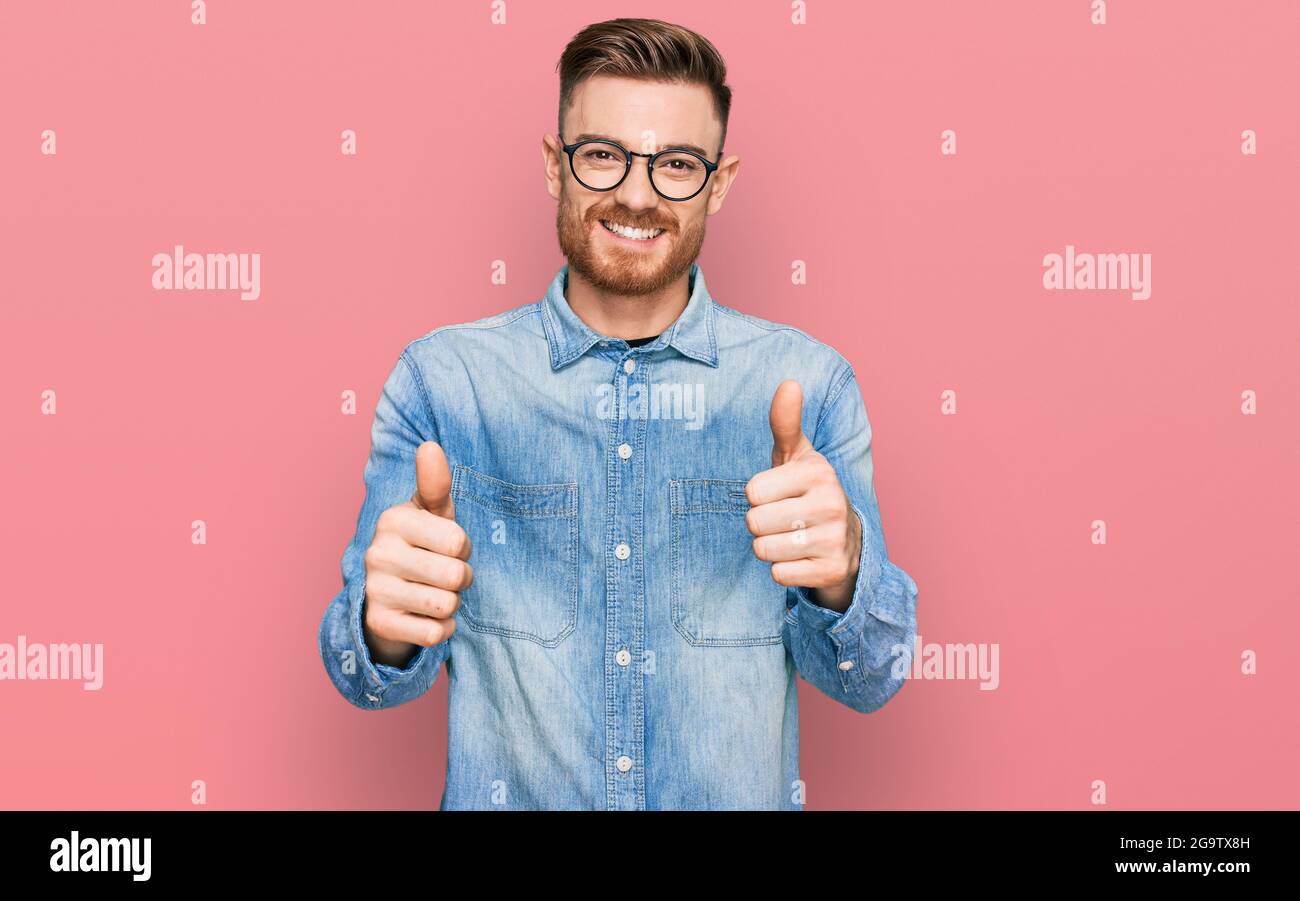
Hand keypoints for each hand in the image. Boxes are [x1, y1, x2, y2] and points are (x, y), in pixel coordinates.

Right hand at [362, 441, 472, 665]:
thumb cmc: (422, 545)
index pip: (458, 541)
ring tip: (436, 594)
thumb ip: (435, 484)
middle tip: (446, 576)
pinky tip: (428, 618)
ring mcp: (375, 589)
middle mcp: (378, 553)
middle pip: (456, 575)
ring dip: (452, 605)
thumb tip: (429, 446)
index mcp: (394, 520)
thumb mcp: (432, 514)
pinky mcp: (379, 623)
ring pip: (446, 605)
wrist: (387, 597)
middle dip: (462, 579)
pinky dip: (441, 630)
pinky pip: (433, 634)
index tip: (449, 548)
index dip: (463, 548)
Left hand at [745, 380, 861, 611]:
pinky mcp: (832, 571)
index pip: (752, 491)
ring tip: (792, 538)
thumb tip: (789, 382)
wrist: (848, 542)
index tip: (780, 495)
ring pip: (764, 550)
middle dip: (761, 525)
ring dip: (770, 548)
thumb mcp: (797, 456)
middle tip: (784, 520)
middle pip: (754, 522)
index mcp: (818, 472)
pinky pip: (778, 575)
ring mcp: (834, 539)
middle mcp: (831, 503)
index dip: (758, 497)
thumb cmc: (808, 492)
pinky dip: (783, 571)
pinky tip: (802, 559)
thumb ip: (785, 422)